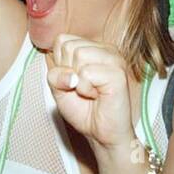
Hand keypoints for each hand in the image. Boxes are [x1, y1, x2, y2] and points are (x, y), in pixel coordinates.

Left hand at [45, 35, 137, 153]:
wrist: (102, 133)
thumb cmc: (83, 110)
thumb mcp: (58, 89)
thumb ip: (54, 73)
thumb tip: (67, 72)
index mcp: (94, 48)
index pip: (62, 40)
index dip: (59, 64)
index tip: (72, 81)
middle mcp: (106, 49)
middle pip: (68, 46)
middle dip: (67, 72)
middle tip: (82, 88)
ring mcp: (115, 59)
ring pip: (78, 55)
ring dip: (77, 81)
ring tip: (90, 91)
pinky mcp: (118, 73)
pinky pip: (87, 73)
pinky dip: (85, 89)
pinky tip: (97, 96)